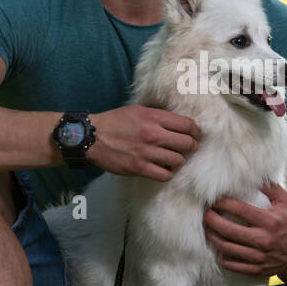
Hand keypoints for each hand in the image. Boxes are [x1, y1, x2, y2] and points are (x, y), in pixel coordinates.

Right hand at [85, 105, 199, 180]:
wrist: (91, 137)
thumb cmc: (114, 121)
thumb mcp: (138, 110)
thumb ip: (158, 114)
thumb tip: (178, 119)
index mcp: (153, 117)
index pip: (187, 125)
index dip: (195, 131)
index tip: (195, 135)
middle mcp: (153, 134)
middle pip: (187, 143)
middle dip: (191, 146)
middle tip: (189, 148)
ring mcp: (146, 152)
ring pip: (178, 160)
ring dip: (179, 161)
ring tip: (174, 159)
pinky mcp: (139, 168)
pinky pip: (164, 175)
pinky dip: (167, 173)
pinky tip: (164, 169)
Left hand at [203, 182, 286, 277]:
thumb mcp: (285, 202)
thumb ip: (270, 187)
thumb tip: (253, 176)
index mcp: (270, 221)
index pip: (241, 210)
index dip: (224, 204)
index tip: (214, 200)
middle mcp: (264, 240)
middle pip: (229, 231)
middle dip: (212, 220)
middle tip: (205, 214)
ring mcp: (259, 257)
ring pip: (227, 248)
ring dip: (213, 237)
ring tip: (207, 229)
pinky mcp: (256, 269)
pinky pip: (232, 264)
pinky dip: (221, 256)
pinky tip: (218, 247)